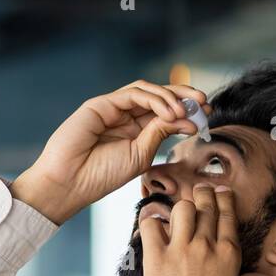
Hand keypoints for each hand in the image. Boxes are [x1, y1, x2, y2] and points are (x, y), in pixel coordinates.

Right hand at [10, 80, 208, 224]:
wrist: (69, 183)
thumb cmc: (101, 176)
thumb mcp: (141, 156)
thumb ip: (159, 133)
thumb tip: (186, 118)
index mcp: (134, 133)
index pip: (164, 114)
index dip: (186, 111)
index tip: (206, 116)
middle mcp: (124, 118)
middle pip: (159, 98)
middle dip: (184, 97)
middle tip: (205, 103)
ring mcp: (113, 109)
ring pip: (148, 92)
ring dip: (171, 98)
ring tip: (186, 111)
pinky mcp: (102, 104)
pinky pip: (134, 94)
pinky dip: (155, 100)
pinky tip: (169, 113)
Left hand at [140, 184, 275, 275]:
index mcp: (229, 254)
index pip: (226, 216)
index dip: (222, 199)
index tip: (218, 191)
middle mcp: (206, 246)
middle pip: (205, 206)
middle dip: (202, 195)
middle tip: (198, 192)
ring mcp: (181, 250)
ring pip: (182, 209)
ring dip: (179, 208)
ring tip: (176, 213)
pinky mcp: (157, 259)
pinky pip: (150, 226)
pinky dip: (150, 222)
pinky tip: (152, 226)